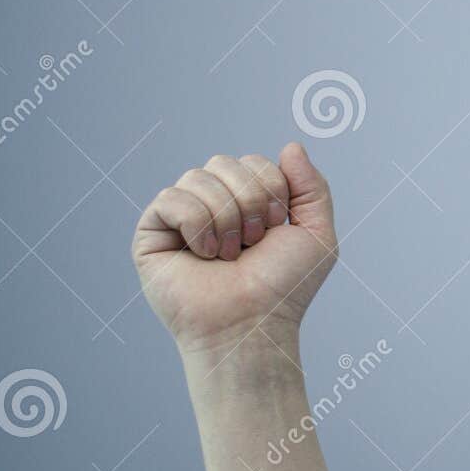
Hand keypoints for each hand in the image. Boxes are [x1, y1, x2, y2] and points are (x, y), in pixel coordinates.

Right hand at [132, 143, 337, 354]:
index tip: (276, 231)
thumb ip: (312, 187)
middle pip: (225, 162)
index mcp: (248, 203)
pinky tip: (204, 255)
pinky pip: (170, 198)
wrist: (253, 324)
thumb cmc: (284, 288)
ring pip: (197, 176)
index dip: (272, 191)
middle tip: (253, 244)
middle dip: (249, 202)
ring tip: (229, 255)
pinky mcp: (152, 233)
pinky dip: (196, 225)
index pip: (255, 162)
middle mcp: (213, 205)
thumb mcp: (316, 235)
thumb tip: (291, 145)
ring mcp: (181, 218)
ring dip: (225, 218)